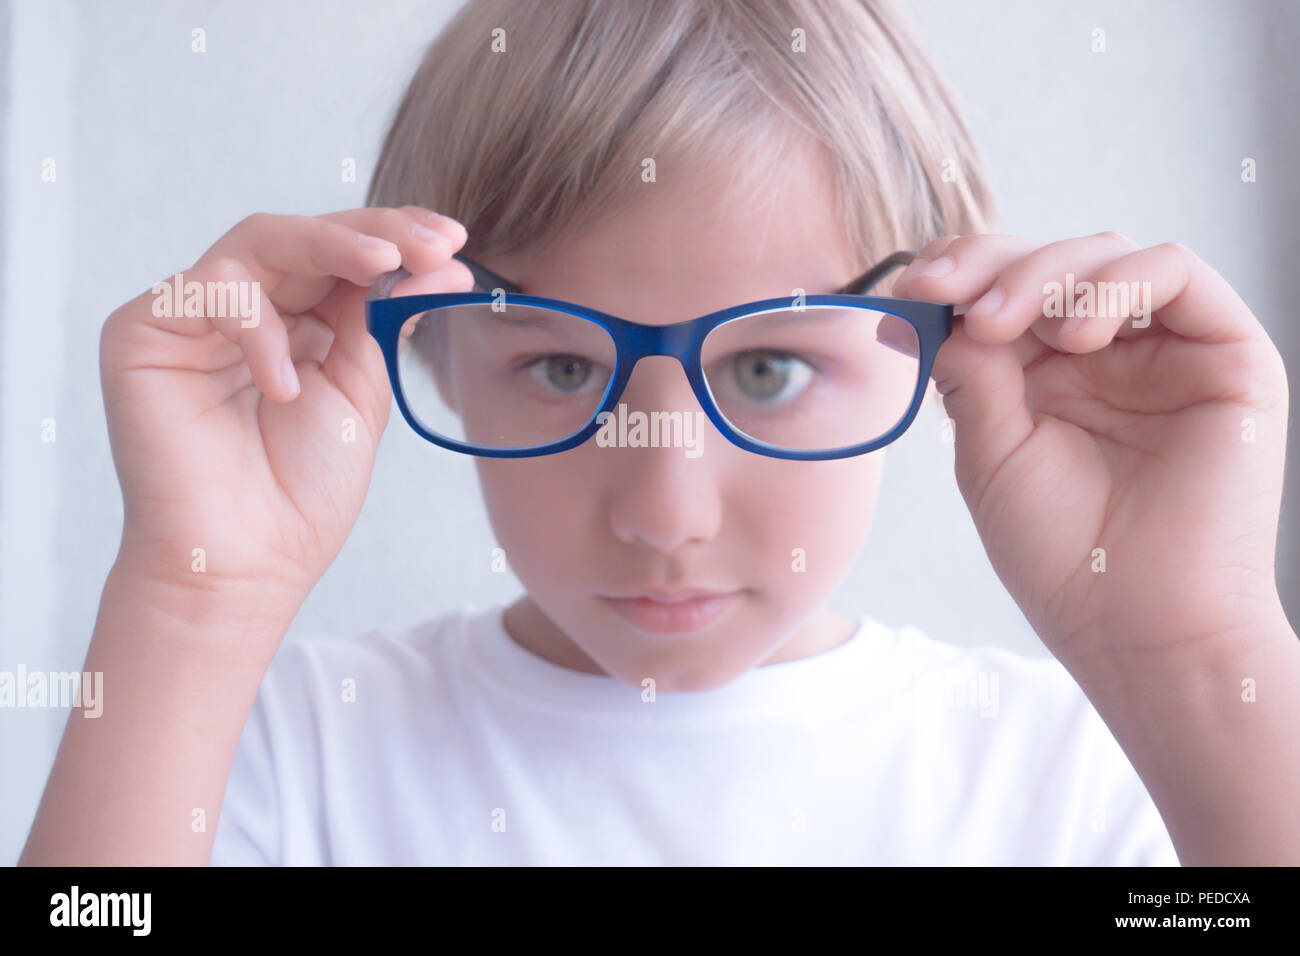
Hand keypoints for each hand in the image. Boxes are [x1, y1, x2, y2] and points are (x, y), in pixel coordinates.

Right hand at [100, 207, 473, 633]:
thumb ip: (380, 321)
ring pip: (259, 240)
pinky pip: (207, 291)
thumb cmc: (300, 492)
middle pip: (306, 235)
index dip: (398, 239)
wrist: (246, 564)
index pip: (342, 257)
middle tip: (432, 243)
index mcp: (294, 322)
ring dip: (330, 246)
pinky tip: (285, 386)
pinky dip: (258, 328)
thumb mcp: (360, 391)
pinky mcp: (141, 332)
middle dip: (378, 232)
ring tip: (382, 267)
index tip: (456, 242)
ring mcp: (191, 318)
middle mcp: (242, 310)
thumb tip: (438, 265)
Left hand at [893, 232, 1288, 670]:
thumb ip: (972, 372)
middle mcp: (1108, 355)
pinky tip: (1075, 337)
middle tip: (942, 289)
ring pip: (1106, 255)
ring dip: (1042, 274)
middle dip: (988, 264)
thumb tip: (944, 304)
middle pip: (1050, 261)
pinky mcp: (1227, 352)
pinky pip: (1177, 272)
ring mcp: (1166, 350)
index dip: (958, 275)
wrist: (1137, 624)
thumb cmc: (1061, 555)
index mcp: (1048, 377)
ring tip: (1000, 324)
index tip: (909, 287)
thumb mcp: (990, 452)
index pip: (1004, 292)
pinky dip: (1117, 284)